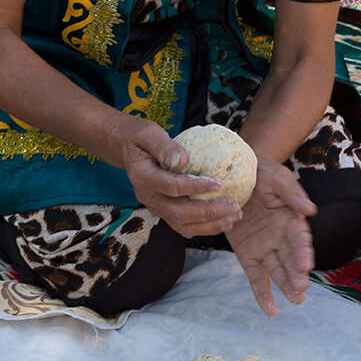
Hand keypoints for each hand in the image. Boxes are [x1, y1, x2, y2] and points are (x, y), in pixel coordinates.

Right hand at [106, 114, 241, 237]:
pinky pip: (185, 226)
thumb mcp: (149, 133)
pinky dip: (205, 227)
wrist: (126, 149)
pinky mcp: (164, 212)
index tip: (220, 183)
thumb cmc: (139, 137)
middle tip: (234, 207)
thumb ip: (164, 146)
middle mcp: (148, 198)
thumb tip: (183, 160)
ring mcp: (156, 208)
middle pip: (180, 212)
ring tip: (234, 218)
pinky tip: (224, 221)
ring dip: (210, 225)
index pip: (172, 187)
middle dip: (209, 212)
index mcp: (143, 178)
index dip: (196, 187)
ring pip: (183, 225)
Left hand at [224, 157, 317, 316]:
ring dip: (285, 286)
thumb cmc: (261, 173)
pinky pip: (255, 276)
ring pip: (277, 270)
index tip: (306, 264)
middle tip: (301, 288)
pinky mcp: (246, 253)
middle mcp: (280, 236)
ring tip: (295, 300)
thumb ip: (292, 194)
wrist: (234, 173)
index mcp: (291, 219)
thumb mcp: (277, 178)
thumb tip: (309, 210)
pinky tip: (270, 309)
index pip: (300, 238)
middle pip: (291, 258)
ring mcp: (264, 247)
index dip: (303, 251)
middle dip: (296, 273)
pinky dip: (262, 293)